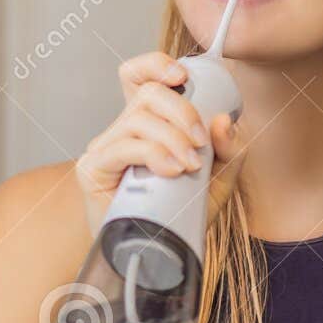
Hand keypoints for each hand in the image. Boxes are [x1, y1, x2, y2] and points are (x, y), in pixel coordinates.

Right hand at [74, 51, 246, 240]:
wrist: (150, 259)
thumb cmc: (179, 215)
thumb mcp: (217, 181)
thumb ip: (229, 151)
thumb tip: (224, 121)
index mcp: (148, 123)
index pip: (138, 76)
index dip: (155, 64)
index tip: (182, 77)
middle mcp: (123, 129)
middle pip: (146, 93)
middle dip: (182, 111)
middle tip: (200, 143)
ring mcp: (105, 148)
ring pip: (137, 118)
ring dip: (172, 137)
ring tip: (189, 166)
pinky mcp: (92, 169)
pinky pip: (122, 146)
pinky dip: (152, 153)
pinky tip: (170, 171)